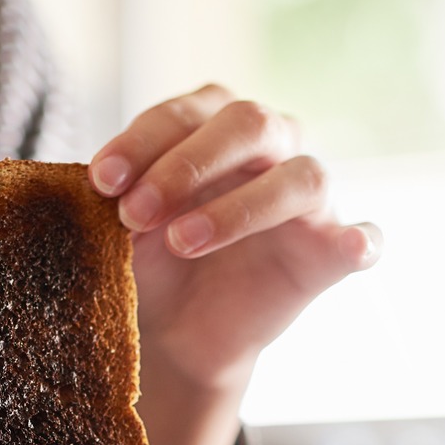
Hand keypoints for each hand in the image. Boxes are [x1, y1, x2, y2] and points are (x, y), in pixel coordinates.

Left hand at [87, 84, 380, 444]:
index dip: (142, 141)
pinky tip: (346, 248)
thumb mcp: (116, 226)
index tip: (99, 180)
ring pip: (301, 176)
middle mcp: (269, 146)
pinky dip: (357, 240)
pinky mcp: (330, 250)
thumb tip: (82, 184)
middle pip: (248, 124)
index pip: (184, 113)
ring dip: (240, 207)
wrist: (171, 332)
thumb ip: (110, 198)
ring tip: (180, 242)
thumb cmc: (144, 259)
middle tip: (132, 213)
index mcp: (211, 123)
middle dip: (185, 166)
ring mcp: (306, 197)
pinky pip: (361, 238)